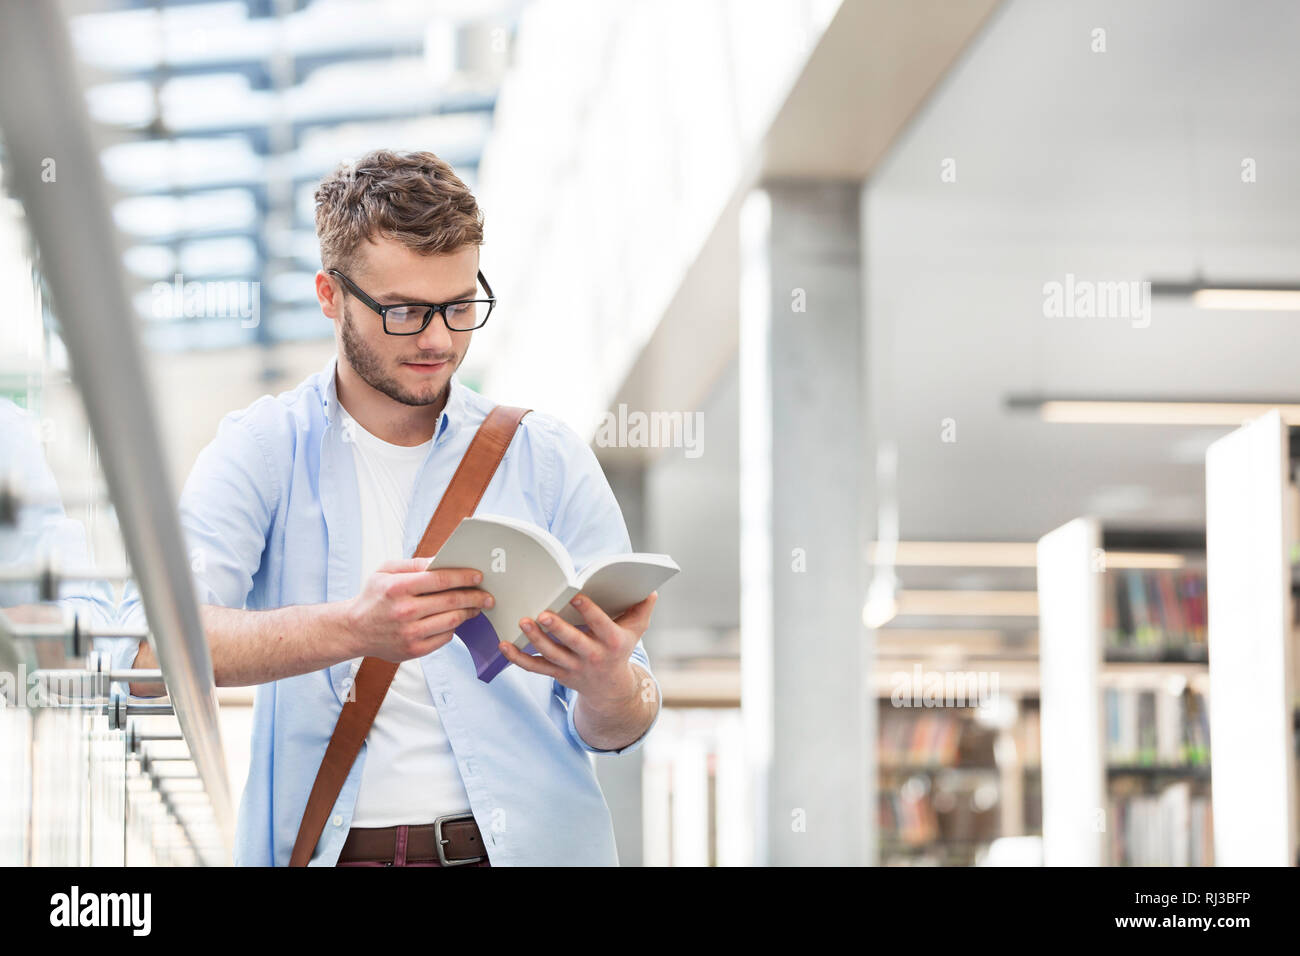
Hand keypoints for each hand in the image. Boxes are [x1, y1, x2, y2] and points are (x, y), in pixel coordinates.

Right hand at [344, 559, 493, 662]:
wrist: (354, 630)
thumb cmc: (373, 597)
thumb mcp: (386, 571)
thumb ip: (414, 564)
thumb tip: (442, 560)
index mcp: (397, 588)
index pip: (440, 579)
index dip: (464, 577)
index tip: (478, 576)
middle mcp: (404, 611)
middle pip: (451, 601)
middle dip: (475, 596)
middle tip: (488, 595)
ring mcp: (410, 633)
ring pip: (452, 620)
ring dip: (469, 612)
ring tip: (476, 607)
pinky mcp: (414, 650)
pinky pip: (445, 637)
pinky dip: (453, 627)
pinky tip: (455, 620)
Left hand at [502, 591, 658, 703]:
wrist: (611, 689)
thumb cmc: (621, 650)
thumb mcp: (636, 631)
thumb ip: (642, 609)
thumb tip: (651, 589)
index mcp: (612, 642)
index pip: (601, 625)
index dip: (589, 611)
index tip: (576, 594)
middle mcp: (592, 656)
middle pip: (573, 642)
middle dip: (557, 629)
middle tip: (543, 614)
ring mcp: (573, 667)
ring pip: (551, 654)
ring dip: (534, 639)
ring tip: (523, 622)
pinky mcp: (557, 674)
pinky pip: (534, 667)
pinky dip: (517, 658)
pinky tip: (503, 645)